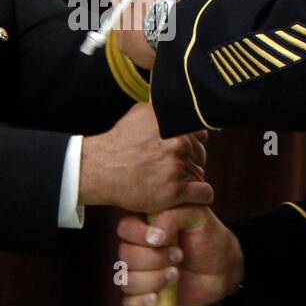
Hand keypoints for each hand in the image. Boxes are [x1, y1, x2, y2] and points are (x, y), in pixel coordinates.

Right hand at [79, 103, 212, 213]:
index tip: (181, 152)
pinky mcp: (175, 190)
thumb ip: (164, 111)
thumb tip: (183, 110)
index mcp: (173, 124)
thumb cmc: (119, 143)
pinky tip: (190, 195)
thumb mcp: (140, 113)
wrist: (101, 169)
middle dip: (189, 162)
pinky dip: (200, 195)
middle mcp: (178, 142)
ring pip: (200, 174)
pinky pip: (204, 193)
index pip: (201, 135)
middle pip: (201, 155)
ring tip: (170, 183)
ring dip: (189, 179)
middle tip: (170, 170)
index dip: (192, 144)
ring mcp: (177, 166)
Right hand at [115, 205, 243, 305]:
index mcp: (145, 224)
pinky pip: (129, 303)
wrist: (222, 267)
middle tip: (179, 256)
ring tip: (176, 275)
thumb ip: (173, 216)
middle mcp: (137, 247)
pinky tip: (158, 298)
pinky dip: (140, 303)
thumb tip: (154, 236)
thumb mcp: (197, 215)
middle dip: (153, 259)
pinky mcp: (144, 295)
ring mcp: (139, 272)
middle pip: (125, 255)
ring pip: (127, 280)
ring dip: (152, 280)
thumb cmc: (208, 236)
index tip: (163, 239)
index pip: (125, 228)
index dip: (140, 236)